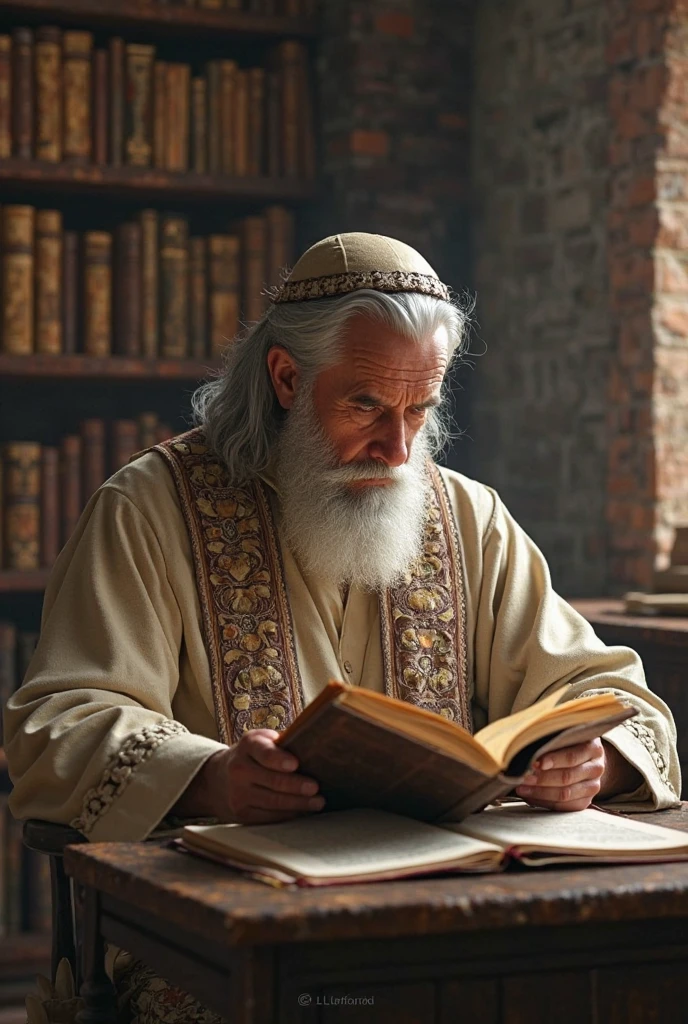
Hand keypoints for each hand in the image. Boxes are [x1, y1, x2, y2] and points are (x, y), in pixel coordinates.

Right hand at [173, 729, 324, 823]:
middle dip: (296, 786)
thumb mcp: (261, 740)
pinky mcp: (241, 814)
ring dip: (298, 804)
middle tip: (315, 788)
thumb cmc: (252, 755)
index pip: (264, 753)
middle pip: (272, 781)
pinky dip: (288, 815)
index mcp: (248, 745)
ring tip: (317, 802)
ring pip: (273, 802)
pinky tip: (302, 811)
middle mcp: (239, 769)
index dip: (279, 759)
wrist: (219, 778)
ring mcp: (238, 794)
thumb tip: (313, 746)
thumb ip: (281, 742)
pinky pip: (269, 817)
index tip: (296, 764)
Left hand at [515, 738, 605, 810]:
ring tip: (522, 788)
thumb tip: (528, 749)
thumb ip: (551, 740)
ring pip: (565, 794)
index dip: (552, 761)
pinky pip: (564, 806)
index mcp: (593, 748)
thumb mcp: (564, 735)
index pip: (571, 757)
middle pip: (567, 777)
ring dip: (540, 792)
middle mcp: (596, 768)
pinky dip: (544, 802)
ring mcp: (593, 786)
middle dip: (542, 778)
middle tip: (523, 778)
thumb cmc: (568, 743)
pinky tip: (530, 796)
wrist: (585, 758)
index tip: (534, 763)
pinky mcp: (586, 801)